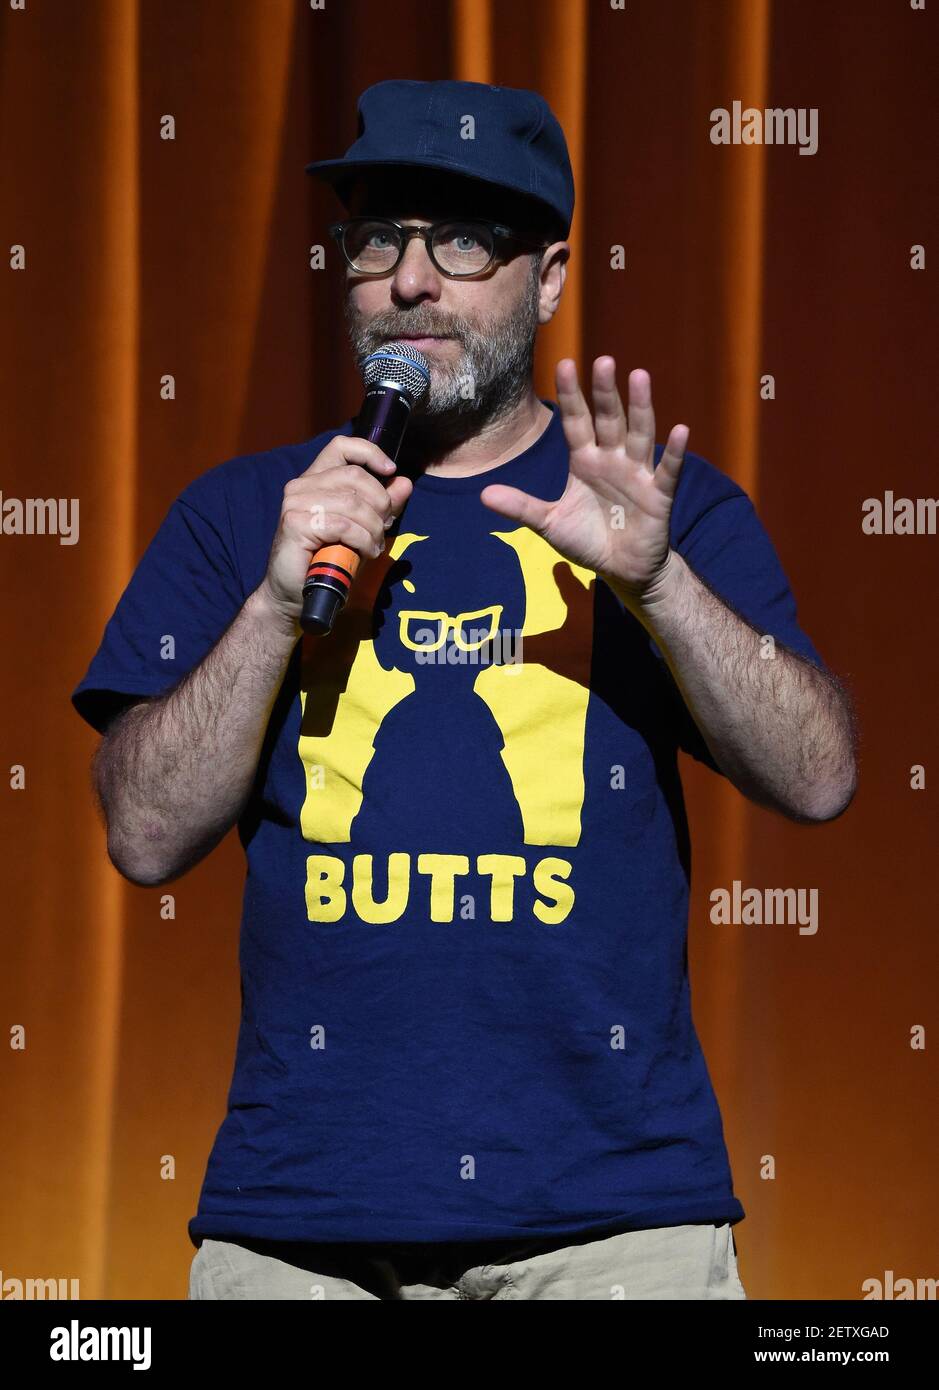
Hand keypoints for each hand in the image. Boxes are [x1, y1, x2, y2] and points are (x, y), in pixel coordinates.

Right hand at [260, 436, 412, 629]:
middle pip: (355, 476)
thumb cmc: (328, 561)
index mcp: (316, 479)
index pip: (342, 446)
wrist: (295, 594)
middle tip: (382, 529)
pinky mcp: (296, 523)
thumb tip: (404, 482)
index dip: (370, 452)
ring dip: (373, 528)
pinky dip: (362, 540)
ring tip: (373, 547)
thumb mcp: (363, 529)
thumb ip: (382, 506)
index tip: (390, 470)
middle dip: (380, 503)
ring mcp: (296, 503)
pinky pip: (343, 525)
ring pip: (353, 503)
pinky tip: (364, 553)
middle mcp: (302, 485)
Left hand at [480, 358, 688, 604]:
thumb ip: (522, 507)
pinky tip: (680, 429)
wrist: (622, 570)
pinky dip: (674, 452)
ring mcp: (637, 474)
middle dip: (605, 392)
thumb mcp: (550, 524)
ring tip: (639, 376)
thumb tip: (483, 495)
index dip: (571, 395)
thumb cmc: (588, 540)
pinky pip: (667, 470)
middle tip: (603, 360)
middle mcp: (612, 460)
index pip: (576, 422)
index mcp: (585, 461)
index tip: (564, 363)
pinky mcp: (658, 495)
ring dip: (641, 407)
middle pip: (609, 419)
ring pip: (639, 435)